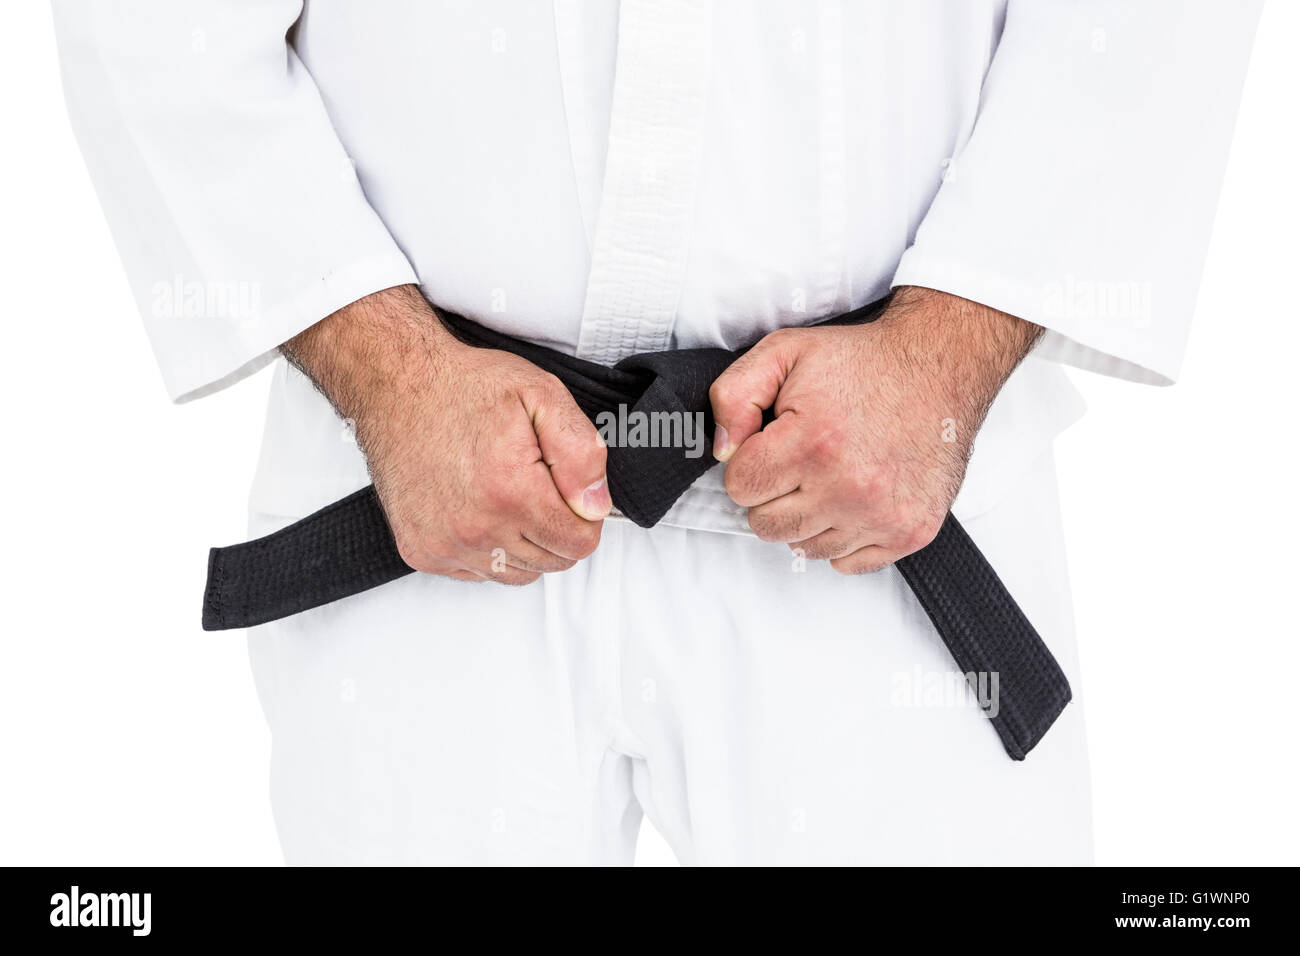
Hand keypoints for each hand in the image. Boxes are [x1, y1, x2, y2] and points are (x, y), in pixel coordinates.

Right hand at [282, 285, 608, 583]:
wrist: (398, 385)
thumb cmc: (468, 387)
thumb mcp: (542, 395)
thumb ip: (582, 453)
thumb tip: (596, 507)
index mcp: (509, 491)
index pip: (580, 542)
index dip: (584, 514)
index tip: (566, 486)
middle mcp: (474, 528)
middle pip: (552, 562)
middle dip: (556, 527)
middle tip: (537, 484)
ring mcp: (443, 544)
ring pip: (517, 573)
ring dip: (524, 542)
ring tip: (508, 495)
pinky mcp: (421, 551)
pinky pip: (478, 572)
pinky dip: (488, 548)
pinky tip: (478, 507)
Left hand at [709, 287, 1041, 573]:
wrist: (939, 365)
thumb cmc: (862, 363)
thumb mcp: (784, 353)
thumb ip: (734, 396)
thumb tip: (723, 450)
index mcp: (814, 442)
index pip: (740, 487)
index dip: (750, 462)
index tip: (774, 443)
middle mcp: (850, 487)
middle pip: (766, 524)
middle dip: (773, 491)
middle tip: (801, 459)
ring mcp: (883, 515)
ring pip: (803, 548)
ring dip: (807, 516)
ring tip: (831, 474)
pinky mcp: (910, 532)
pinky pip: (847, 563)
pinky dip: (843, 536)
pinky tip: (854, 497)